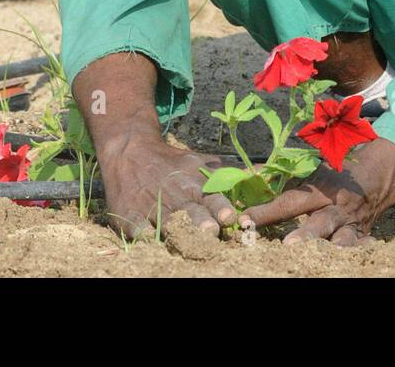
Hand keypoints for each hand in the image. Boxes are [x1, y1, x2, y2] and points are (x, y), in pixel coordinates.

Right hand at [99, 134, 237, 240]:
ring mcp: (153, 205)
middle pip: (192, 212)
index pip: (212, 197)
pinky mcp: (130, 214)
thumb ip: (231, 172)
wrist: (131, 152)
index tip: (231, 217)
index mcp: (195, 185)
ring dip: (177, 230)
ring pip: (167, 221)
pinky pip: (137, 227)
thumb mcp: (201, 162)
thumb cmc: (173, 163)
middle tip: (211, 231)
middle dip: (202, 222)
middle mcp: (177, 196)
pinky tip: (149, 240)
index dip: (221, 208)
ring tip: (186, 240)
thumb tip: (264, 172)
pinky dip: (143, 234)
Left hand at [237, 137, 394, 245]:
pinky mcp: (363, 234)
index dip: (267, 211)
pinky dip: (358, 251)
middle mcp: (336, 206)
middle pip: (320, 221)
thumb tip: (250, 176)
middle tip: (288, 245)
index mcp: (320, 188)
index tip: (245, 220)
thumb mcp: (314, 171)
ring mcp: (351, 222)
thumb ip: (287, 180)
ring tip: (324, 256)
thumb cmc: (337, 173)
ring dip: (332, 247)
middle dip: (305, 234)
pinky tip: (348, 261)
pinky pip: (362, 244)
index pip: (289, 202)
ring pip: (343, 236)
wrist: (377, 174)